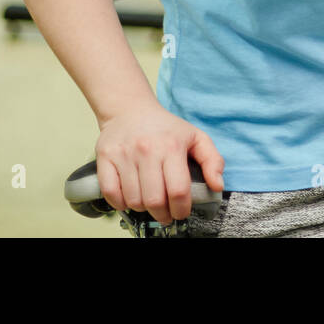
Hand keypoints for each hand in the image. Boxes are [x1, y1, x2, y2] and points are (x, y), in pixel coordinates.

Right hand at [95, 100, 224, 225]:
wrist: (130, 109)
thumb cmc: (166, 127)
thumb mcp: (196, 137)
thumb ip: (212, 161)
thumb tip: (217, 186)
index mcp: (172, 147)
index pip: (178, 190)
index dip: (181, 209)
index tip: (181, 213)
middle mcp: (147, 151)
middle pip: (154, 200)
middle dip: (163, 215)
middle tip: (166, 214)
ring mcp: (124, 155)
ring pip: (133, 200)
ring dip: (143, 209)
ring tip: (149, 203)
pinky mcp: (105, 158)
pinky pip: (111, 193)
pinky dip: (121, 204)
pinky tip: (130, 199)